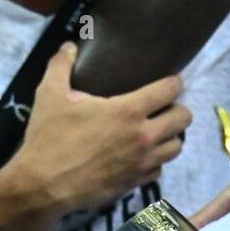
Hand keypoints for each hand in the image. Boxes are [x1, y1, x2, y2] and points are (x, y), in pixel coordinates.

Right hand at [7, 43, 191, 224]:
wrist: (45, 185)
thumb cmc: (49, 137)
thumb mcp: (50, 94)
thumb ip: (61, 65)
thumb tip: (68, 46)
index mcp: (127, 111)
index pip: (168, 91)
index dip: (173, 83)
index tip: (170, 82)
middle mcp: (143, 137)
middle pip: (183, 119)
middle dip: (178, 109)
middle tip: (165, 107)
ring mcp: (143, 163)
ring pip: (177, 146)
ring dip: (171, 136)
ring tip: (158, 131)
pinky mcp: (137, 183)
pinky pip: (160, 169)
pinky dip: (157, 160)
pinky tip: (144, 155)